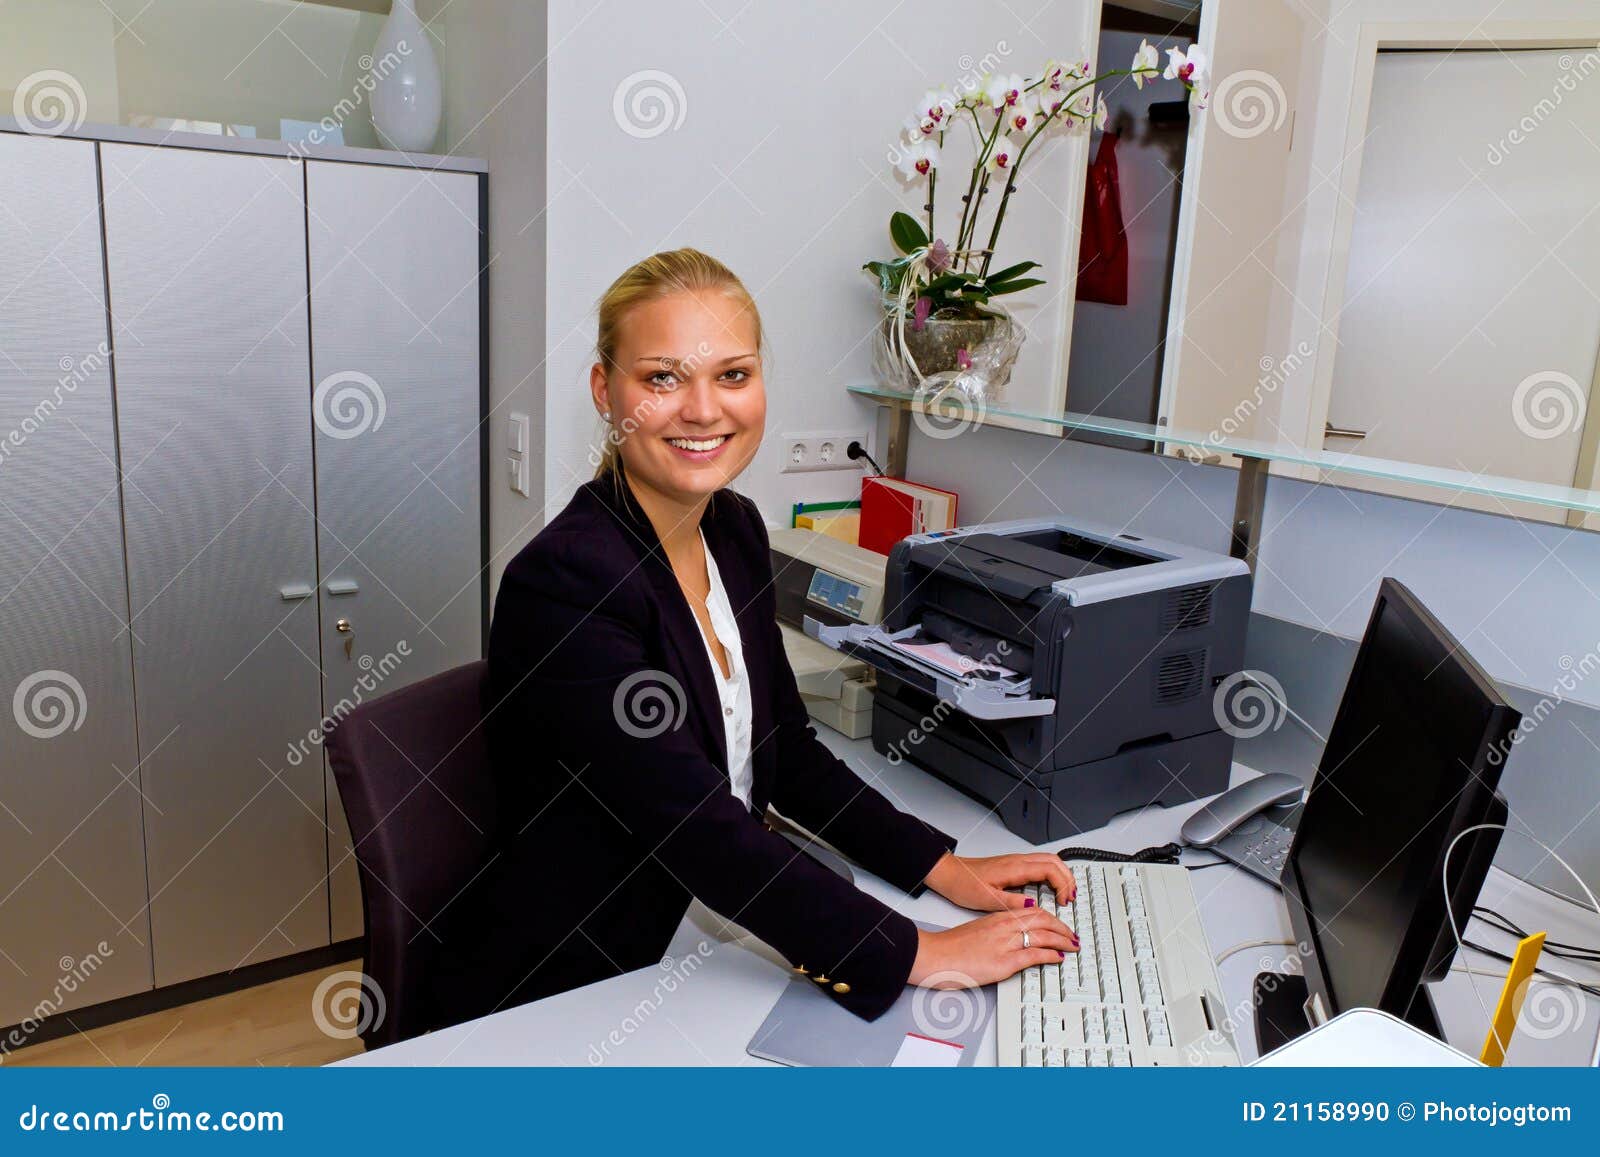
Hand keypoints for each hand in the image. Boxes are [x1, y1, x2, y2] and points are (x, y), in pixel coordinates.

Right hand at [908, 909, 1079, 987]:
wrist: (935, 955)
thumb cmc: (951, 947)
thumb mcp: (977, 932)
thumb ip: (996, 932)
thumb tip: (1011, 940)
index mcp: (998, 918)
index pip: (1033, 911)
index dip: (1052, 918)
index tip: (1060, 925)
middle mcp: (1004, 927)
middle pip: (1043, 920)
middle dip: (1063, 928)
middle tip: (1073, 936)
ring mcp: (1005, 943)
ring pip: (1044, 935)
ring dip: (1063, 940)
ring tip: (1072, 946)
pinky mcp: (1004, 962)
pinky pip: (1035, 955)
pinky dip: (1051, 955)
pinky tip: (1058, 958)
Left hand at [923, 851, 1076, 912]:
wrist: (950, 873)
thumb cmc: (964, 884)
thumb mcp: (987, 899)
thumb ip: (1011, 902)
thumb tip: (1033, 905)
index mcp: (1015, 868)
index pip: (1050, 869)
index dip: (1063, 885)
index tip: (1065, 901)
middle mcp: (1018, 861)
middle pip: (1055, 861)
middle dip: (1068, 878)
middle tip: (1071, 898)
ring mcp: (1017, 862)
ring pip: (1049, 861)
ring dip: (1061, 875)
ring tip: (1066, 894)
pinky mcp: (1013, 866)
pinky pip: (1040, 865)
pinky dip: (1052, 875)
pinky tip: (1050, 888)